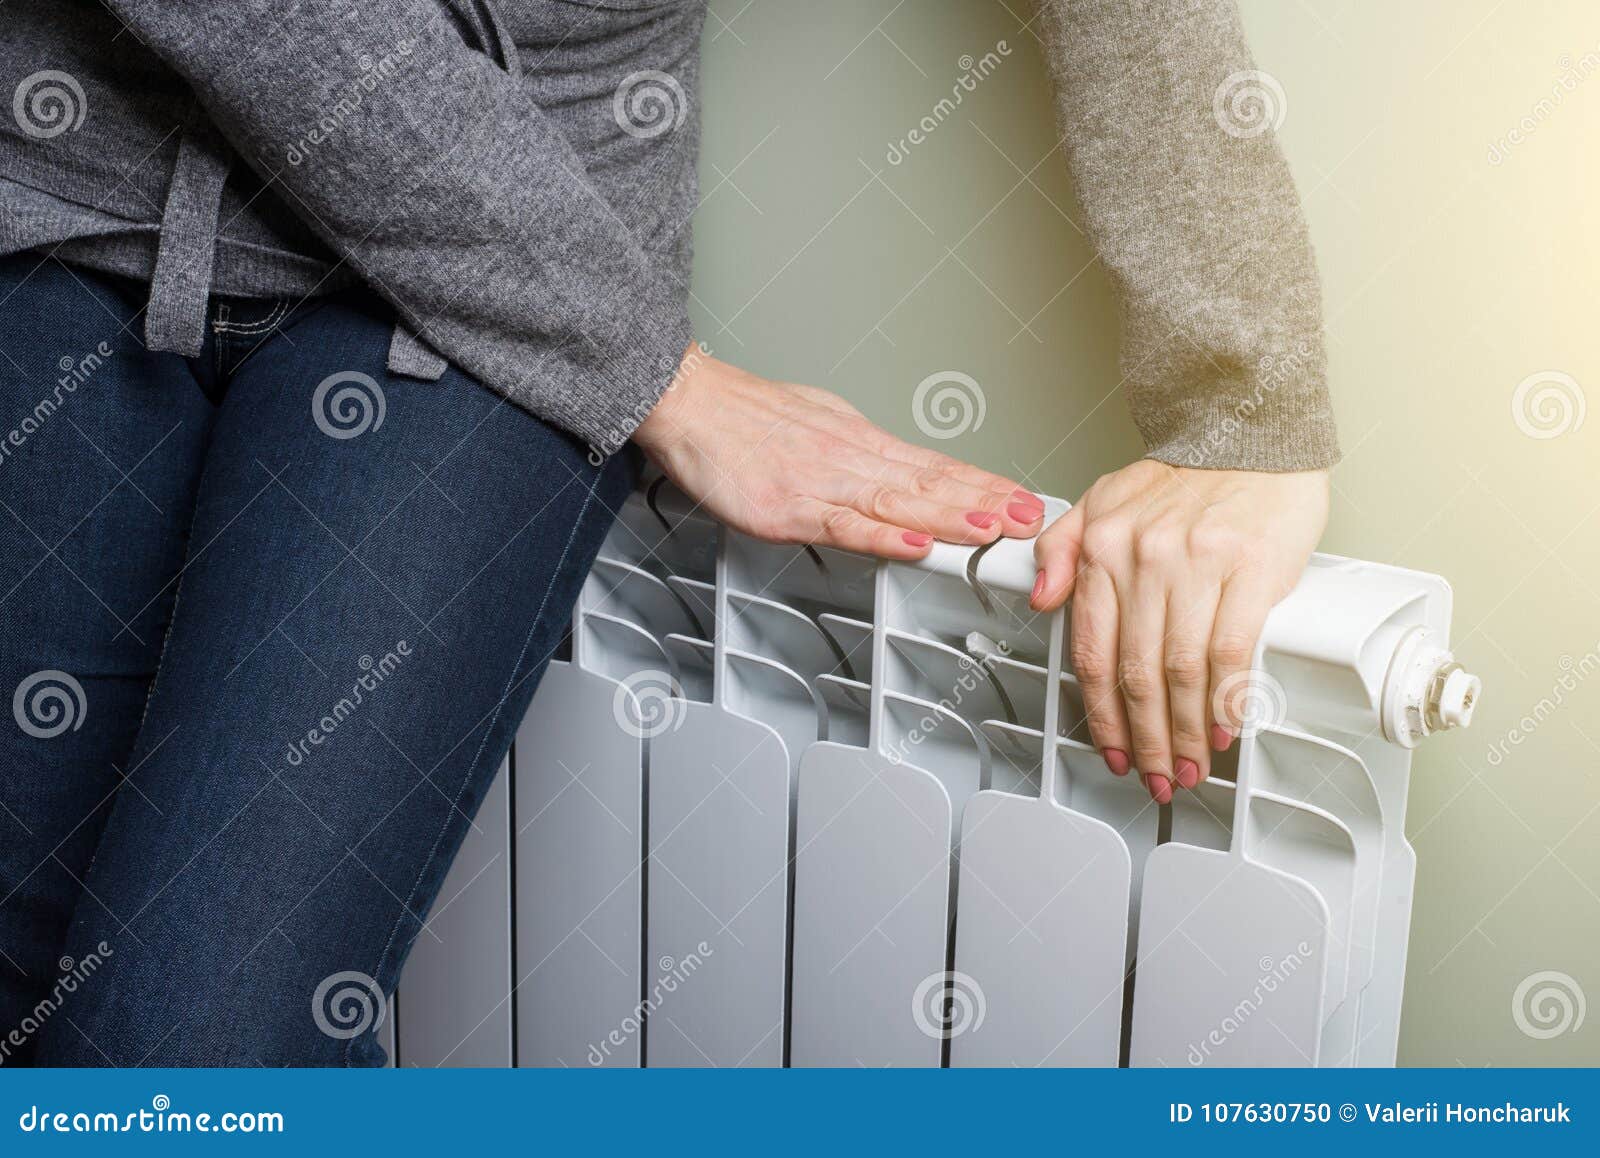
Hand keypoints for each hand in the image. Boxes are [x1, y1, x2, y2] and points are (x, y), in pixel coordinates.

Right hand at [634, 346, 1044, 558]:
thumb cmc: (742, 417)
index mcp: (859, 443)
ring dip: (950, 517)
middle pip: (929, 484)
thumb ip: (856, 456)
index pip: (934, 466)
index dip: (982, 483)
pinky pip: (843, 525)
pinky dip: (883, 535)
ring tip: (992, 529)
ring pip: (897, 503)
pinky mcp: (789, 508)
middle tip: (1030, 519)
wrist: (688, 401)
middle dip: (984, 502)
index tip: (1022, 499)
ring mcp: (822, 484)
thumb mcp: (815, 425)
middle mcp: (851, 460)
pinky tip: (915, 543)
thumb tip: (893, 473)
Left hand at [1029, 460, 1329, 801]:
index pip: (1094, 650)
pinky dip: (1227, 700)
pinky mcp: (1251, 570)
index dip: (1101, 713)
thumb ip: (1062, 548)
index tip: (1113, 748)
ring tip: (1191, 764)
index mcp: (1104, 547)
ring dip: (1186, 731)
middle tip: (1156, 772)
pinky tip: (1225, 727)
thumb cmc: (1184, 476)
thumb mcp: (1103, 499)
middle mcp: (1144, 557)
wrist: (1251, 432)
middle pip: (1137, 672)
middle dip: (1146, 736)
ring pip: (1181, 671)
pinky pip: (1231, 651)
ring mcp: (1197, 564)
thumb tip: (1042, 600)